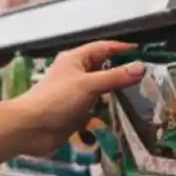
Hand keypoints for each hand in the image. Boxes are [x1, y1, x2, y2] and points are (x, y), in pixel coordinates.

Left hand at [15, 40, 143, 154]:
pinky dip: (107, 111)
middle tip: (144, 78)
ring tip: (138, 97)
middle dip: (121, 73)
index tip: (140, 52)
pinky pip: (95, 109)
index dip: (120, 48)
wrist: (31, 128)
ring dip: (115, 94)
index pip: (102, 48)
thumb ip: (116, 77)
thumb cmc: (56, 99)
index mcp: (75, 59)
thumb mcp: (89, 85)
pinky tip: (120, 115)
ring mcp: (75, 94)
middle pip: (103, 69)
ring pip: (101, 90)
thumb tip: (141, 67)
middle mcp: (76, 74)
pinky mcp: (75, 112)